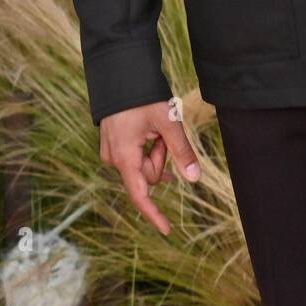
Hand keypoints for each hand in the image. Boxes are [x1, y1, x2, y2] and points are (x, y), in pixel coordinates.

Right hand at [99, 98, 200, 234]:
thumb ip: (181, 151)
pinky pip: (135, 155)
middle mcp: (113, 158)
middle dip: (161, 156)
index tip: (167, 230)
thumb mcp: (167, 122)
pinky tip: (148, 128)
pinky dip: (147, 145)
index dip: (154, 213)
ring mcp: (111, 152)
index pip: (140, 195)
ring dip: (155, 148)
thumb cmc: (142, 97)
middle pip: (148, 174)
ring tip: (154, 124)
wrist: (119, 74)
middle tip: (162, 130)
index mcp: (124, 157)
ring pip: (143, 163)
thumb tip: (194, 179)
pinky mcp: (112, 144)